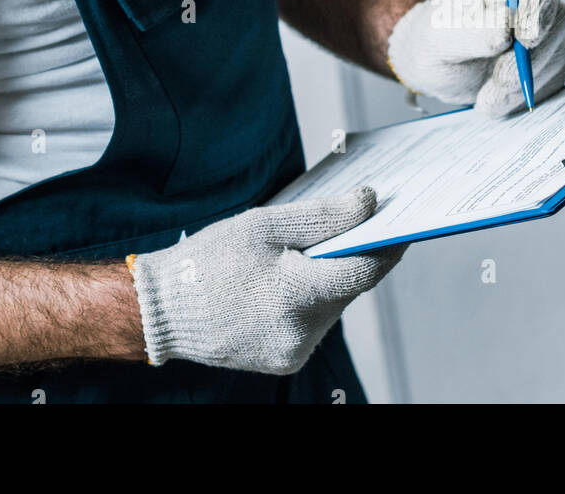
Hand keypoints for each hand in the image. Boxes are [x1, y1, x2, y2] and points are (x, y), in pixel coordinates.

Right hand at [128, 187, 405, 374]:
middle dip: (353, 255)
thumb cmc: (209, 260)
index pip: (363, 270)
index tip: (401, 221)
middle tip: (355, 223)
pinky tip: (289, 278)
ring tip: (308, 249)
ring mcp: (293, 352)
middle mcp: (301, 332)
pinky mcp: (285, 361)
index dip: (387, 244)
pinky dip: (310, 297)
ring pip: (333, 306)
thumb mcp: (263, 224)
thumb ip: (322, 216)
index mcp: (295, 295)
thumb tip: (369, 203)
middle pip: (349, 288)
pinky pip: (313, 322)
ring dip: (330, 277)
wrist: (163, 310)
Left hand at [386, 0, 564, 115]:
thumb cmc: (435, 39)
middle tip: (501, 78)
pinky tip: (492, 99)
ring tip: (485, 95)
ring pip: (554, 57)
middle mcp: (532, 6)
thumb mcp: (441, 35)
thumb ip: (472, 28)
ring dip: (521, 83)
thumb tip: (506, 27)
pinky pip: (549, 85)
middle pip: (557, 20)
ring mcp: (545, 38)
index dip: (539, 4)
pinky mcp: (548, 69)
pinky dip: (521, 98)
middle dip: (530, 55)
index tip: (523, 37)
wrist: (435, 67)